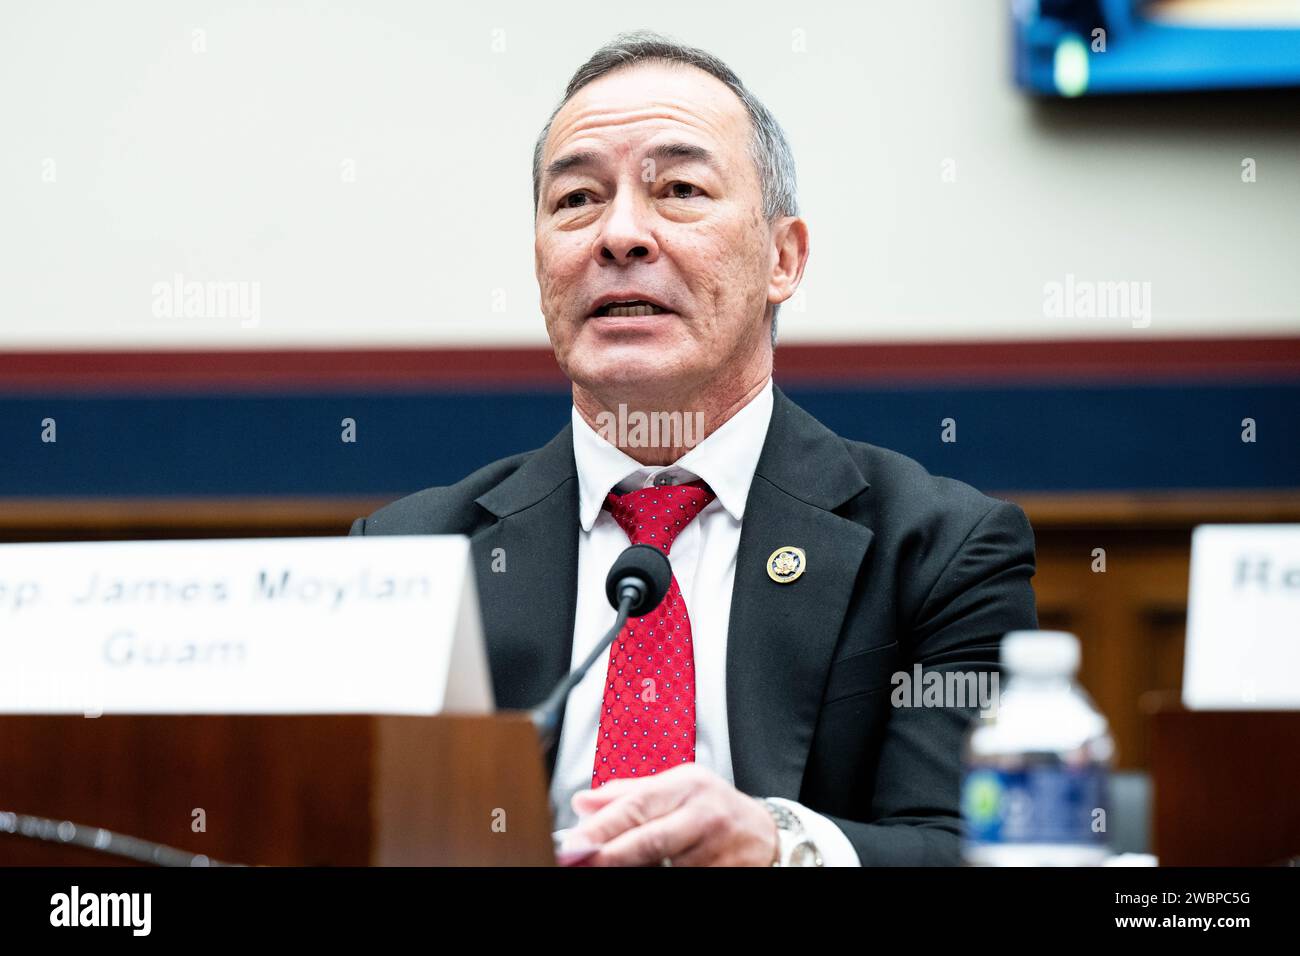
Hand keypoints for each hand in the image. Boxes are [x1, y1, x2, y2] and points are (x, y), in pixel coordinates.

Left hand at [567, 764, 778, 866]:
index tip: (573, 843)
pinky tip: (659, 870)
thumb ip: (627, 795)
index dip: (602, 827)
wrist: (764, 834)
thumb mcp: (675, 788)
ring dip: (640, 870)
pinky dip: (665, 876)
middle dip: (610, 855)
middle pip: (650, 840)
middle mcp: (705, 814)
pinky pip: (686, 879)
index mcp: (687, 785)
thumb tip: (581, 803)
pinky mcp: (728, 874)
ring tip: (634, 865)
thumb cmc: (712, 808)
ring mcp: (718, 848)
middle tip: (579, 862)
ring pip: (666, 868)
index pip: (637, 805)